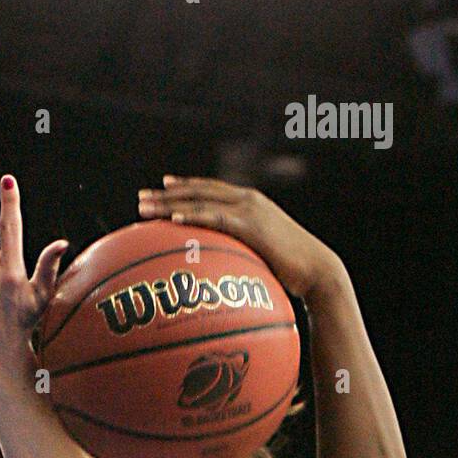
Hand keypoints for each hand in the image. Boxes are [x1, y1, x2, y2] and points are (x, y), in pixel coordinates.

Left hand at [138, 176, 340, 299]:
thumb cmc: (291, 269)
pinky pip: (215, 219)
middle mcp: (247, 200)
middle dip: (166, 194)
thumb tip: (225, 267)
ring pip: (200, 202)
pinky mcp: (251, 226)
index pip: (210, 190)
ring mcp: (249, 210)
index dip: (184, 187)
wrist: (316, 269)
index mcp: (249, 203)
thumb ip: (243, 251)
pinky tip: (172, 220)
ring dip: (169, 204)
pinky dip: (192, 217)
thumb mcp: (263, 255)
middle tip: (141, 199)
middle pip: (198, 192)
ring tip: (145, 209)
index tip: (161, 188)